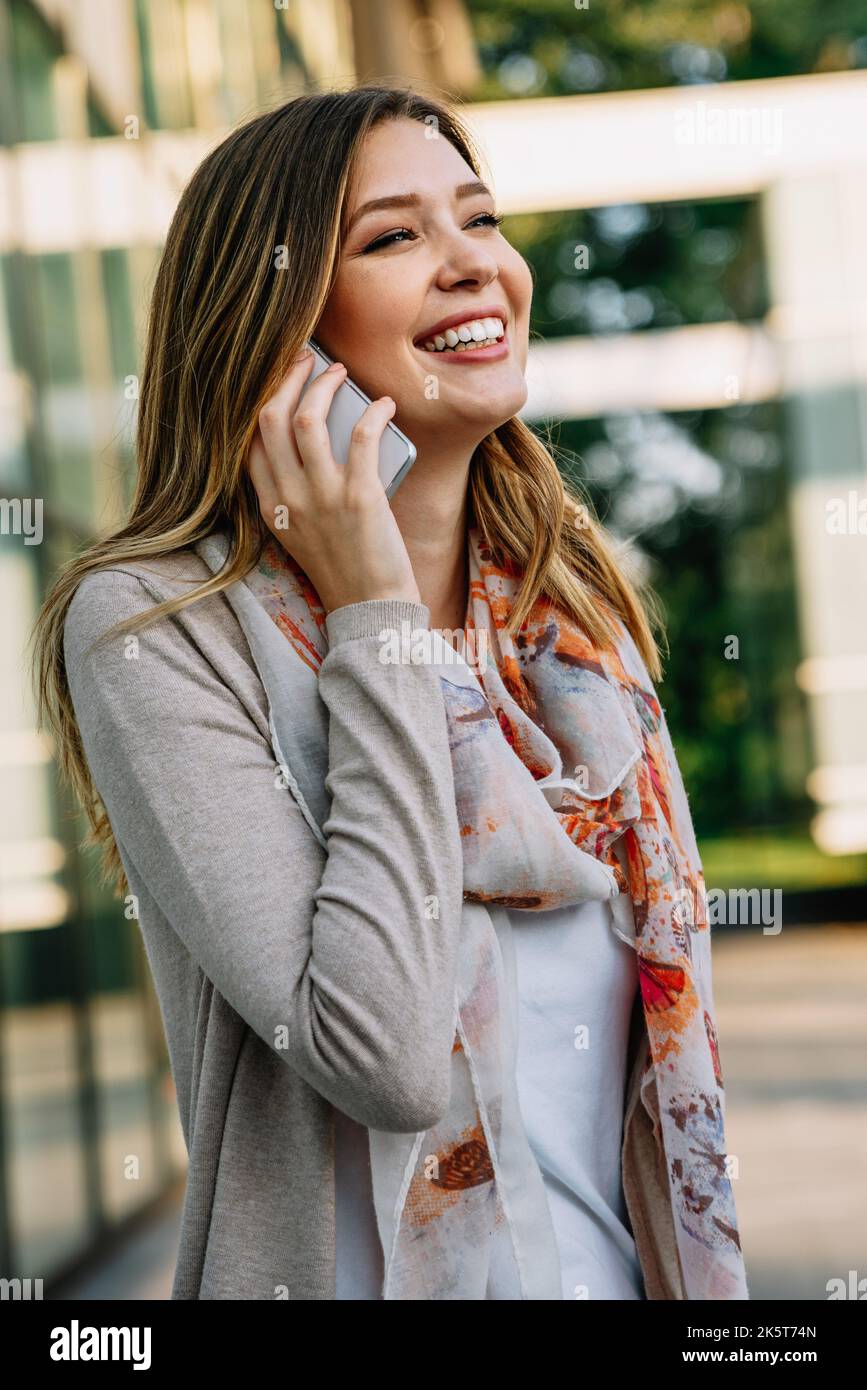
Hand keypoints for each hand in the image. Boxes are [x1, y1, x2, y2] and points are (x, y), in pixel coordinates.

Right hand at [246, 351, 421, 612]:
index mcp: (270, 507)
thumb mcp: (302, 533)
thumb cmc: (345, 568)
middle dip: (288, 379)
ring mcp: (322, 498)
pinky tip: (385, 405)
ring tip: (341, 373)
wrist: (371, 608)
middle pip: (270, 419)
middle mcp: (288, 499)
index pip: (249, 442)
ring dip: (324, 386)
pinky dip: (373, 412)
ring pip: (307, 420)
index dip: (265, 401)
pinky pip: (360, 437)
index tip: (282, 381)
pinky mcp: (360, 498)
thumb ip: (297, 492)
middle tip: (310, 361)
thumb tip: (316, 435)